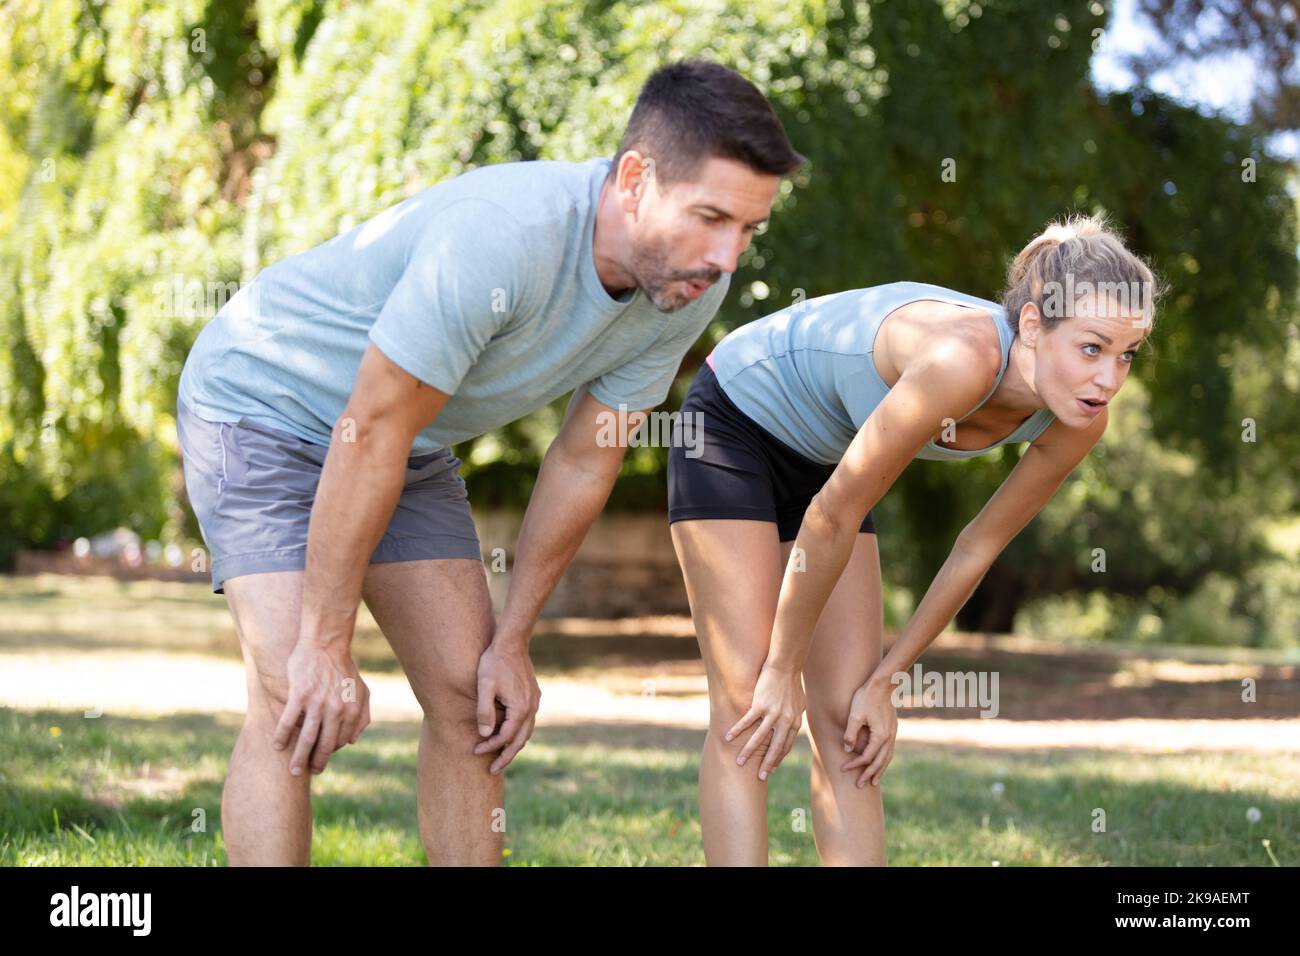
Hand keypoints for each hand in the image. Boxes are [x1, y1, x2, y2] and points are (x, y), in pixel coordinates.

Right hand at [272, 637, 370, 776]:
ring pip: (306, 737)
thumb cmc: (343, 668)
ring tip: (292, 770)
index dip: (330, 752)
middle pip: (324, 745)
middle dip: (315, 763)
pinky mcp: (299, 694)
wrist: (326, 644)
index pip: (340, 741)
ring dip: (298, 757)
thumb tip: (352, 741)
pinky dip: (282, 736)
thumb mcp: (361, 691)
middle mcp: (336, 709)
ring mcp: (317, 702)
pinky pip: (289, 721)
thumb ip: (361, 716)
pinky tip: (277, 745)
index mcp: (351, 710)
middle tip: (306, 773)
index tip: (320, 758)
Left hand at [472, 640, 540, 773]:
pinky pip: (527, 722)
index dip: (490, 746)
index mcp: (520, 708)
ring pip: (526, 732)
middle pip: (520, 740)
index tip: (475, 750)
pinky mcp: (533, 696)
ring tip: (500, 757)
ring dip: (513, 746)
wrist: (512, 642)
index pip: (505, 737)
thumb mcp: (484, 685)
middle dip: (506, 756)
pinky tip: (508, 734)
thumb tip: (485, 735)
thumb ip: (484, 711)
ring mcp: (534, 702)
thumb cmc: (494, 662)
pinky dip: (518, 733)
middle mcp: (531, 708)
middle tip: (492, 770)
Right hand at [725, 662, 805, 780]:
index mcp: (795, 722)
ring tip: (740, 762)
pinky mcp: (761, 705)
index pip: (785, 746)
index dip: (777, 759)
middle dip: (767, 764)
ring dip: (748, 751)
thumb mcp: (799, 703)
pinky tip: (728, 737)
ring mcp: (773, 713)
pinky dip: (737, 730)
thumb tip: (792, 725)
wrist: (786, 665)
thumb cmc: (792, 682)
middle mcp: (785, 721)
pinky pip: (747, 721)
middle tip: (760, 777)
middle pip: (775, 748)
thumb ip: (795, 716)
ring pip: (759, 738)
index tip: (771, 769)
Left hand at [840, 678, 897, 787]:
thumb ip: (851, 734)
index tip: (843, 769)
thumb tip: (847, 750)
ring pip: (887, 758)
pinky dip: (884, 759)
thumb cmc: (866, 698)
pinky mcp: (892, 729)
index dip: (854, 765)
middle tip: (860, 786)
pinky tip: (879, 762)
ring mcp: (893, 734)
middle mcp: (889, 738)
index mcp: (880, 736)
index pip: (866, 757)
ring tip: (873, 781)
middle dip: (869, 774)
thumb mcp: (855, 715)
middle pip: (879, 762)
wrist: (882, 684)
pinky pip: (889, 750)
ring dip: (879, 770)